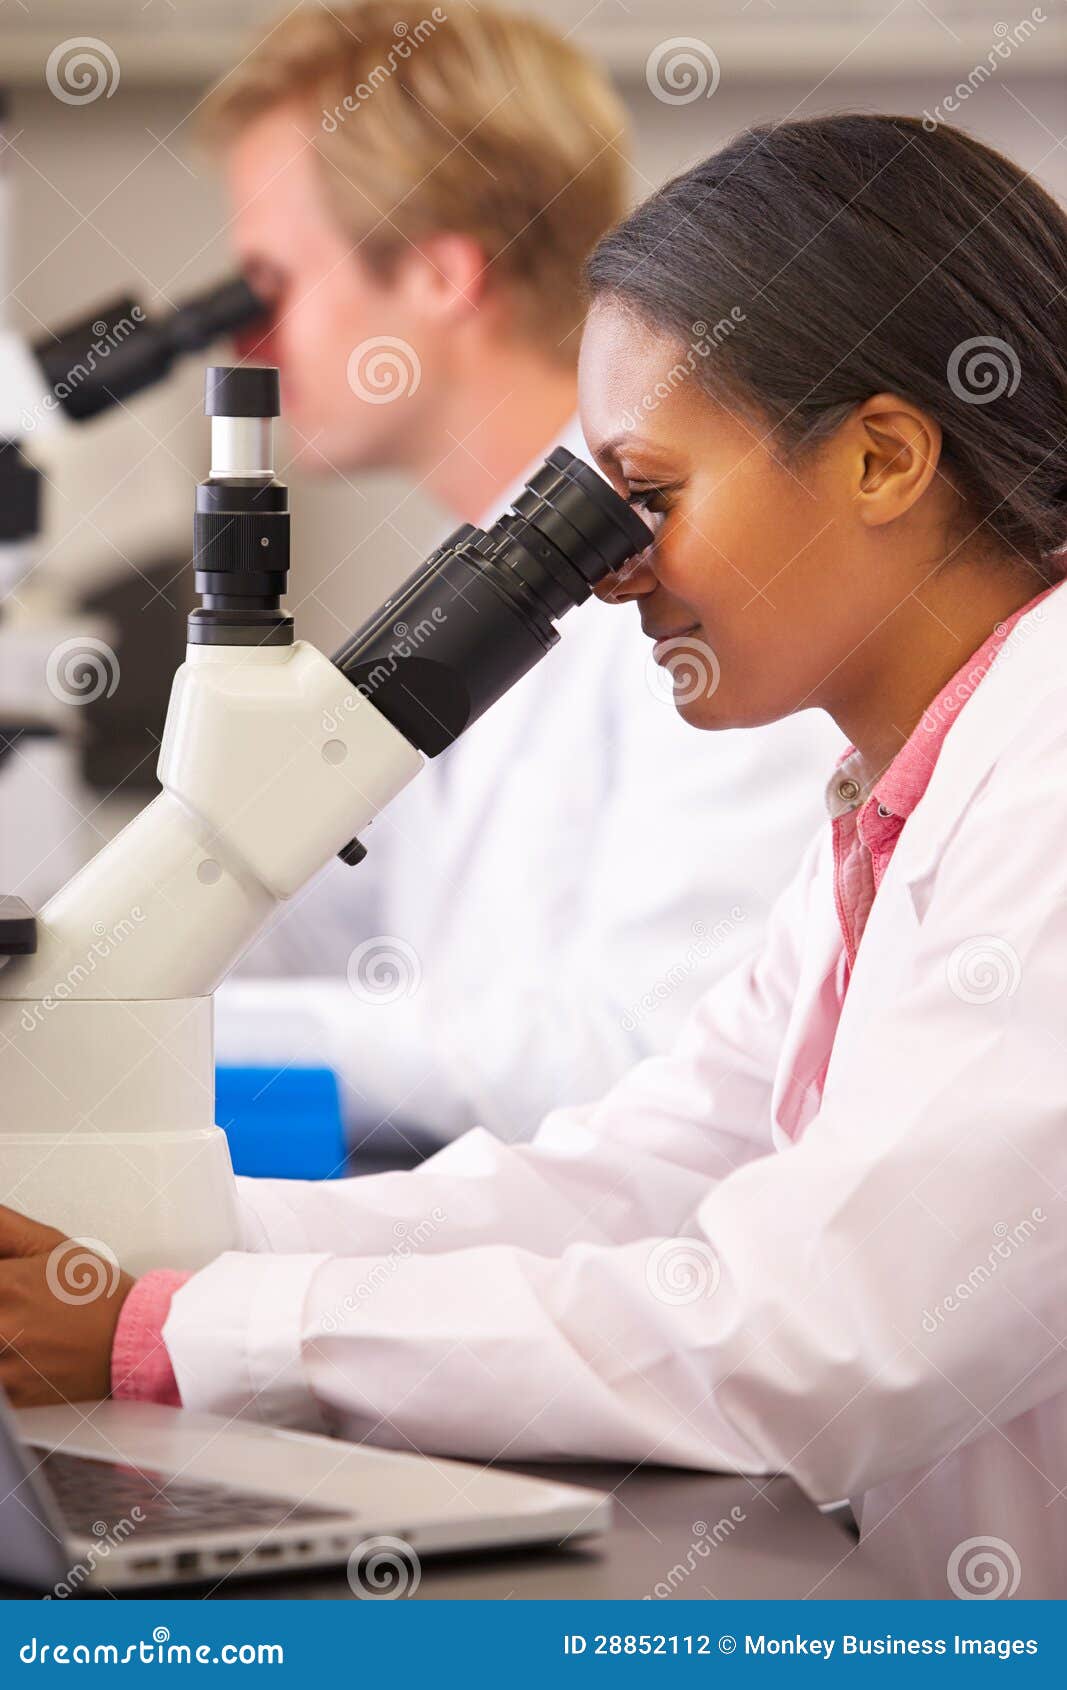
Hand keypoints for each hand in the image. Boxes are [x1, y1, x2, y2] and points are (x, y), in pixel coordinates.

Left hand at [0, 1206, 134, 1406]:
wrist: (132, 1341)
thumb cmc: (95, 1294)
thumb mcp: (50, 1245)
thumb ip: (2, 1227)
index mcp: (5, 1286)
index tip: (0, 1284)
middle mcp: (0, 1326)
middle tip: (8, 1305)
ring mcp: (4, 1365)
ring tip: (12, 1323)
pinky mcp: (11, 1397)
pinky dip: (2, 1361)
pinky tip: (13, 1347)